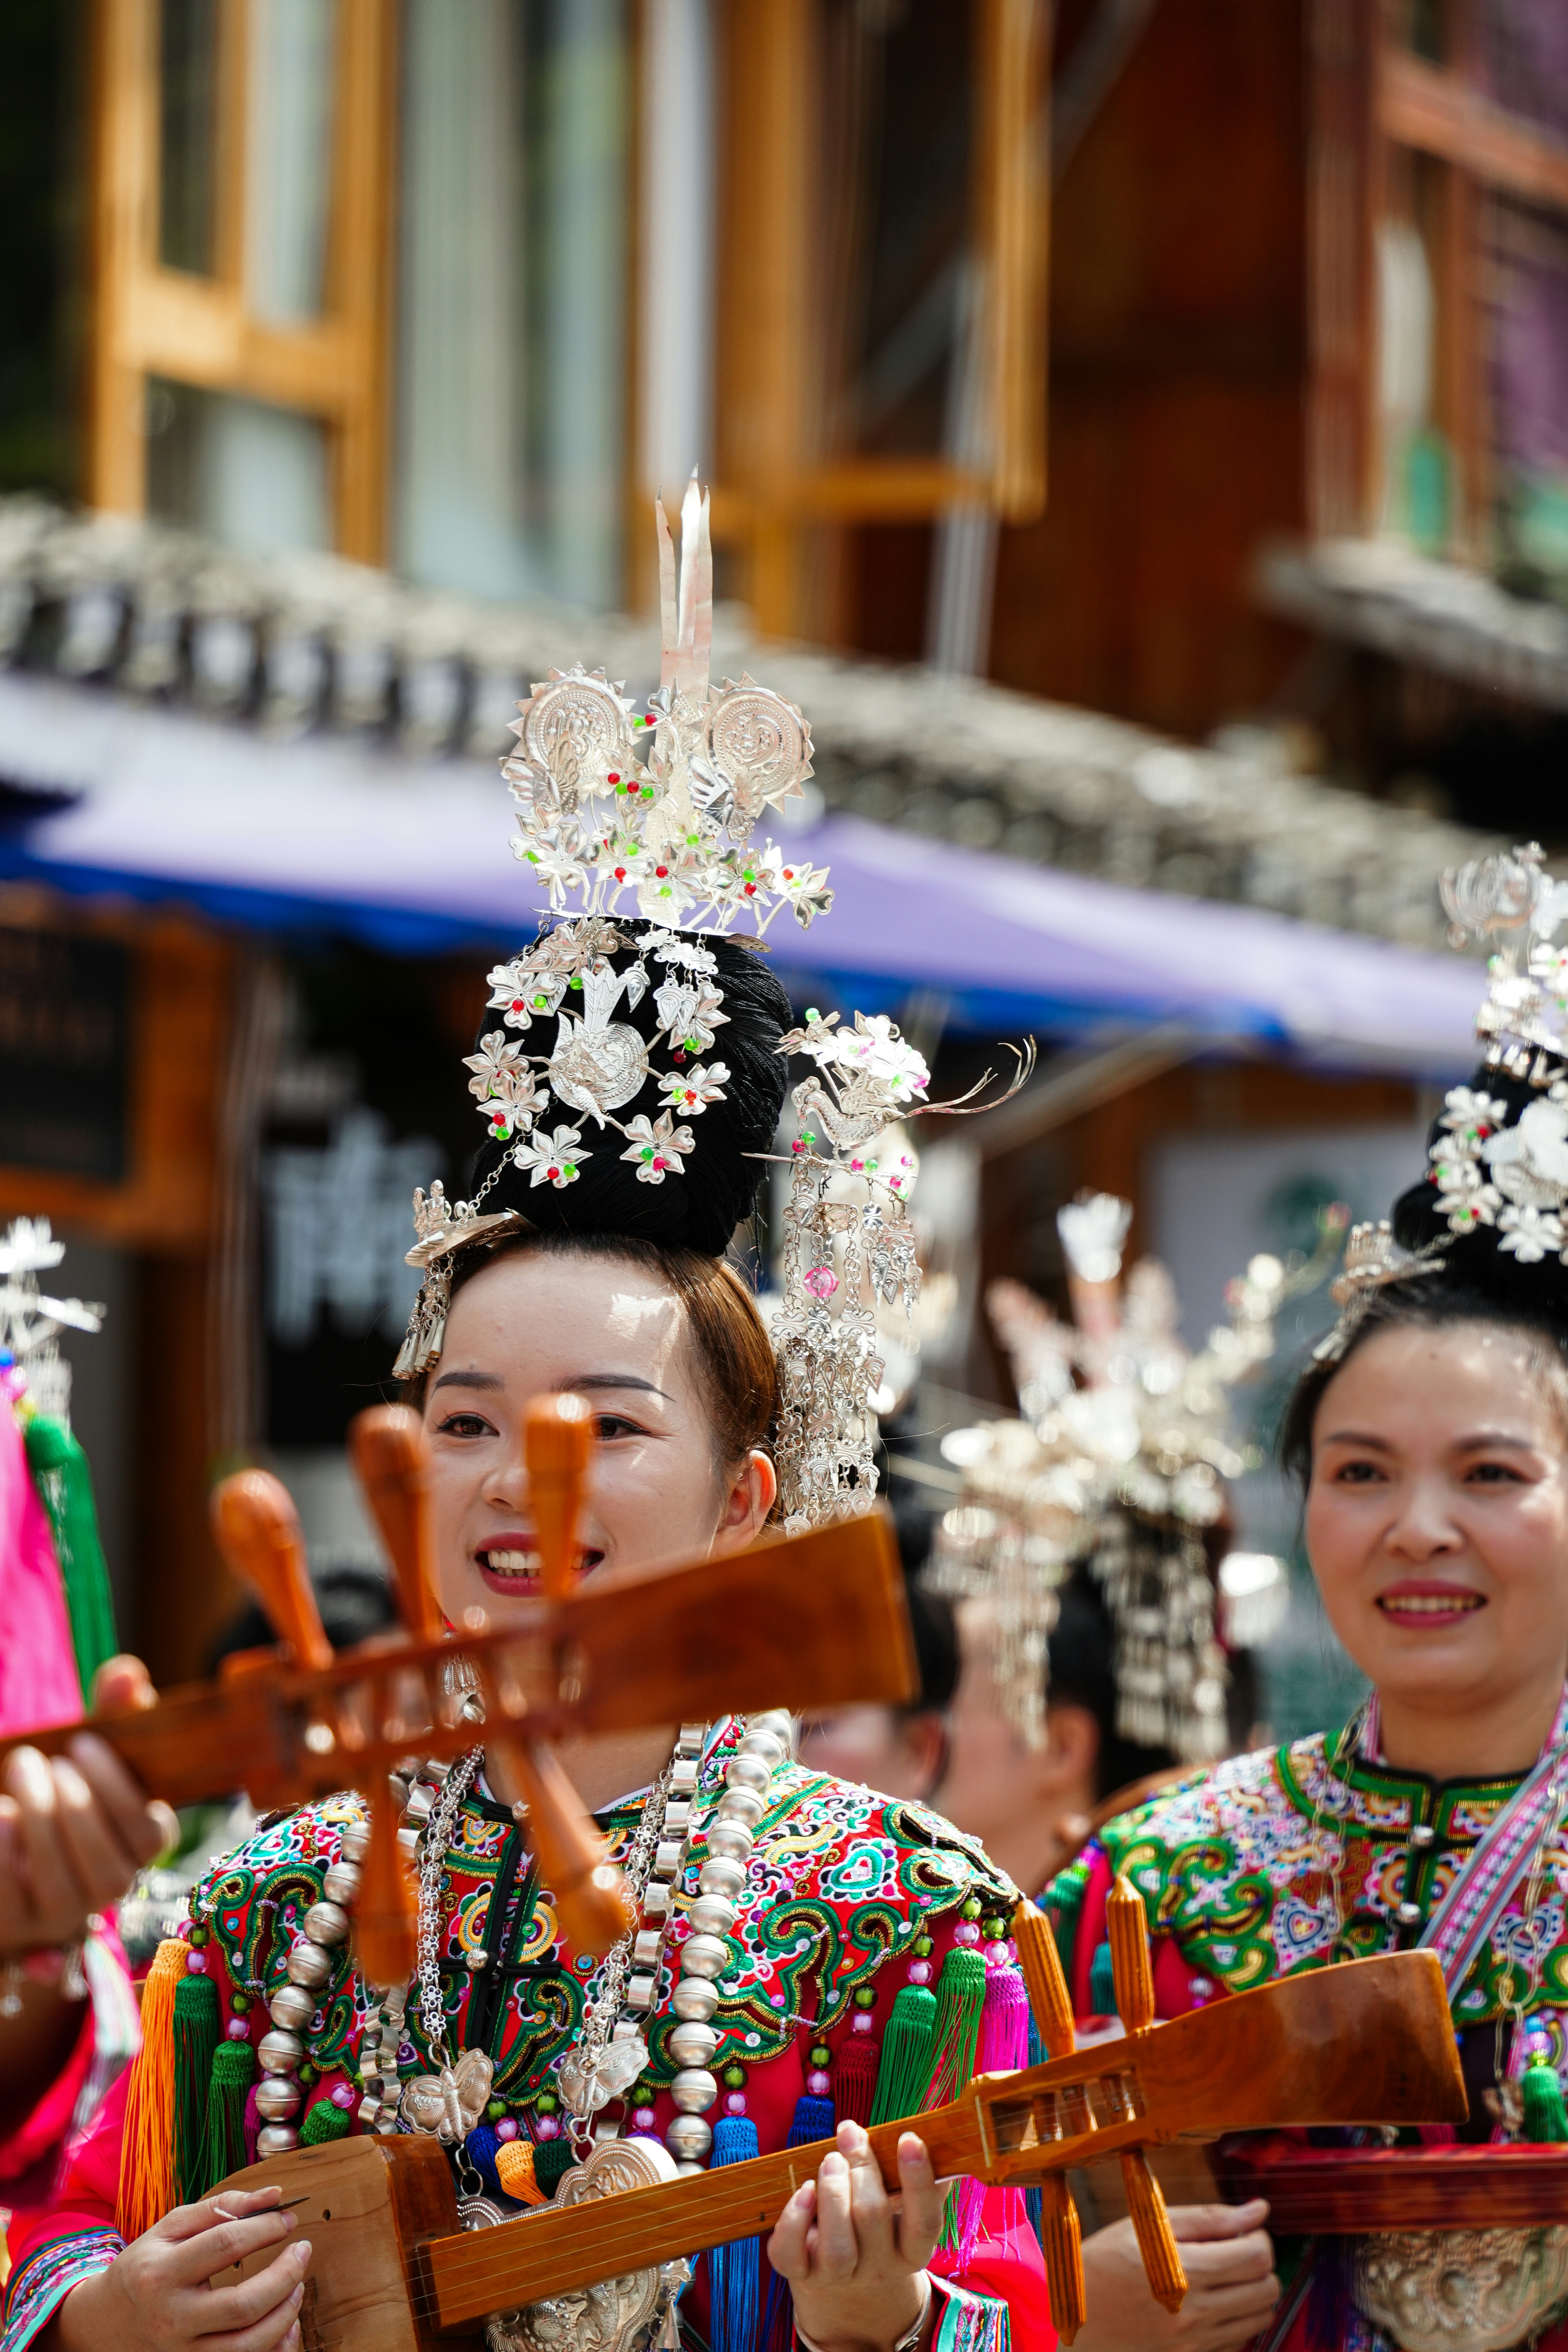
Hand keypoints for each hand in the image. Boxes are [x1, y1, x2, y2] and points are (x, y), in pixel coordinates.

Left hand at [0, 1656, 175, 1954]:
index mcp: (141, 1843)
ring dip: (40, 1823)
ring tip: (20, 1769)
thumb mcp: (89, 1747)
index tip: (82, 1743)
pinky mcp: (18, 1925)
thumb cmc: (64, 1782)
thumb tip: (128, 1674)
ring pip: (64, 1888)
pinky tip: (0, 1813)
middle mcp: (110, 1888)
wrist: (12, 1836)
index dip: (118, 1791)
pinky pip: (12, 1902)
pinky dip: (3, 1853)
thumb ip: (114, 1710)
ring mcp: (63, 1914)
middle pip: (111, 1868)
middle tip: (43, 1758)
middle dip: (75, 1807)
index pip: (151, 1835)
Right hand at [46, 2186, 309, 2351]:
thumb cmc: (148, 2265)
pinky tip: (283, 2321)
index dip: (266, 2229)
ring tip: (297, 2285)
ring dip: (286, 2314)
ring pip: (249, 2346)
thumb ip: (223, 2207)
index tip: (288, 2220)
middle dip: (286, 2275)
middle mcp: (170, 2318)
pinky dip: (274, 2345)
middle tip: (304, 2251)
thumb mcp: (172, 2228)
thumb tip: (276, 2194)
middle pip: (243, 2305)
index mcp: (160, 2273)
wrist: (108, 2321)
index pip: (225, 2245)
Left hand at [767, 2121, 937, 2351]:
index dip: (918, 2181)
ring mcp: (838, 2276)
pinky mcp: (801, 2274)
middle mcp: (878, 2269)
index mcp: (912, 2251)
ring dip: (832, 2193)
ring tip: (831, 2159)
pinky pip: (792, 2255)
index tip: (908, 2137)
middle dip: (861, 2167)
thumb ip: (922, 2179)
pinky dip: (794, 2220)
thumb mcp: (903, 2210)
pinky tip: (803, 2191)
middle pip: (873, 2218)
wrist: (845, 2287)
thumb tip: (939, 2134)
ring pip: (837, 2246)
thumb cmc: (879, 2229)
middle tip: (851, 2132)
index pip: (925, 2223)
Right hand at [1076, 2199, 1278, 2351]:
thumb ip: (1207, 2218)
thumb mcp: (1146, 2225)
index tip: (1239, 2230)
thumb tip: (1259, 2209)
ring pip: (1259, 2319)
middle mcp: (1197, 2315)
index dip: (1256, 2236)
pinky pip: (1237, 2343)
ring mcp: (1195, 2345)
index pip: (1258, 2256)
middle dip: (1258, 2264)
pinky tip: (1208, 2304)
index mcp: (1186, 2273)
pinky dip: (1234, 2321)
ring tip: (1220, 2277)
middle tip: (1232, 2251)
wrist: (1068, 2321)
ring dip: (1250, 2294)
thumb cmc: (1102, 2264)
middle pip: (1267, 2290)